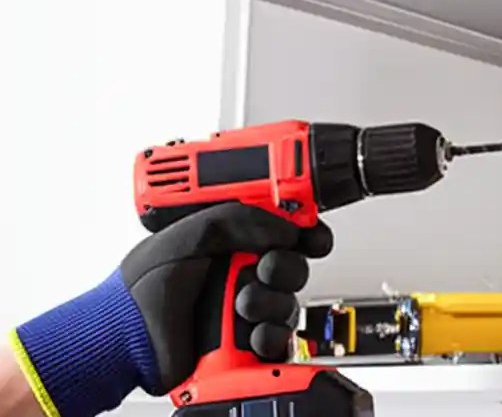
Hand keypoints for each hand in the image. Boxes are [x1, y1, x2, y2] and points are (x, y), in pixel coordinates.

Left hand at [9, 203, 331, 416]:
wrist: (127, 339)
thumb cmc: (142, 289)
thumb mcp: (191, 233)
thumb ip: (241, 219)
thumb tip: (286, 225)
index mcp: (231, 243)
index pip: (283, 229)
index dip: (304, 230)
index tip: (311, 233)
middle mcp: (241, 275)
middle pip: (293, 265)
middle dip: (284, 267)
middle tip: (262, 268)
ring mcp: (245, 310)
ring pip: (289, 303)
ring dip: (270, 303)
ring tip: (240, 305)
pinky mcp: (246, 344)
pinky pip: (281, 340)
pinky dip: (271, 337)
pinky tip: (250, 333)